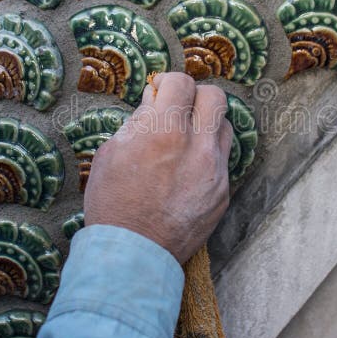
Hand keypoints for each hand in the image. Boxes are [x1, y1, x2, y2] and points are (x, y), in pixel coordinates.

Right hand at [83, 72, 232, 263]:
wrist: (132, 255)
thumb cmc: (113, 204)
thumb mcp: (111, 153)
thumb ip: (138, 122)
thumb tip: (154, 101)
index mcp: (164, 132)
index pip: (182, 83)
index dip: (168, 82)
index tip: (160, 90)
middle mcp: (196, 147)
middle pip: (216, 97)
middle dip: (195, 96)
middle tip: (178, 108)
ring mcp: (215, 172)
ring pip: (225, 128)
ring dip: (206, 125)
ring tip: (184, 139)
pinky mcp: (222, 194)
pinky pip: (222, 162)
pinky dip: (206, 157)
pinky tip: (185, 172)